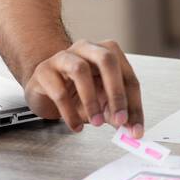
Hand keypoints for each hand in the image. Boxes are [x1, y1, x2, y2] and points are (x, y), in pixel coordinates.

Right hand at [24, 39, 143, 134]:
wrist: (45, 90)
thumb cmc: (76, 92)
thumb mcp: (102, 103)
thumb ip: (116, 113)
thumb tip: (131, 130)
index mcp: (107, 53)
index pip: (127, 75)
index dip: (134, 103)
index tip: (135, 128)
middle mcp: (87, 49)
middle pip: (107, 60)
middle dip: (117, 92)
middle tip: (120, 119)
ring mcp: (63, 57)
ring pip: (80, 70)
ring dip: (92, 101)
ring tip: (96, 123)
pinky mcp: (44, 71)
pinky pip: (59, 90)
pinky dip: (70, 112)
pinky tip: (76, 126)